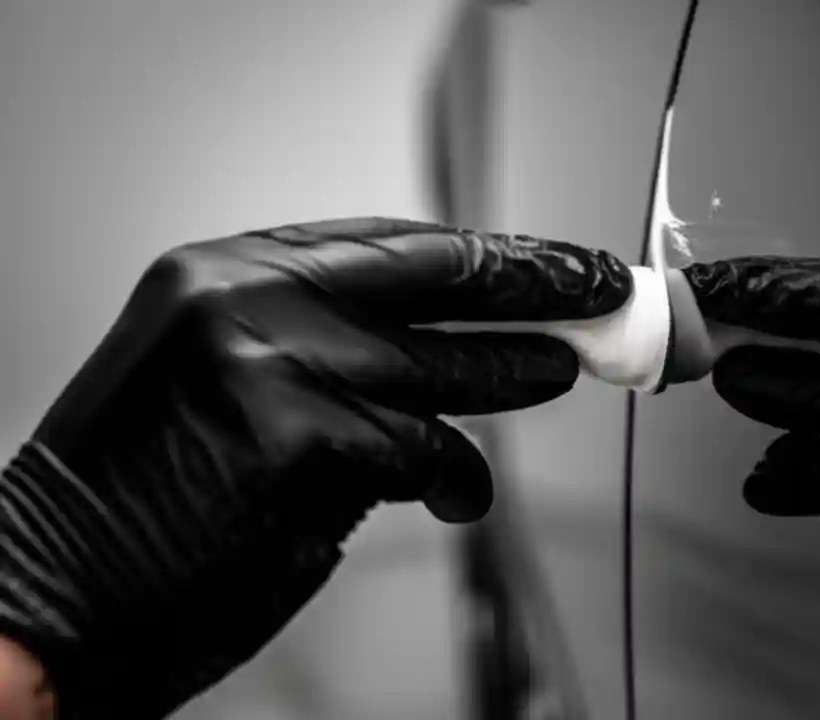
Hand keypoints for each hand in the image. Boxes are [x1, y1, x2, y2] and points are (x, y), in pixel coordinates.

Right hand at [0, 218, 630, 717]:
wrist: (61, 596)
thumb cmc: (145, 497)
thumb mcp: (221, 376)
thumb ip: (326, 340)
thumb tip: (448, 335)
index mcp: (223, 273)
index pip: (390, 244)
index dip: (489, 252)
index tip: (554, 262)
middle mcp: (246, 305)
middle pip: (436, 283)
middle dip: (535, 289)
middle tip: (596, 297)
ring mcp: (276, 371)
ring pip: (443, 375)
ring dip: (512, 384)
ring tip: (551, 378)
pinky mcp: (306, 449)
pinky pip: (424, 456)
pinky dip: (454, 481)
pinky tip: (451, 494)